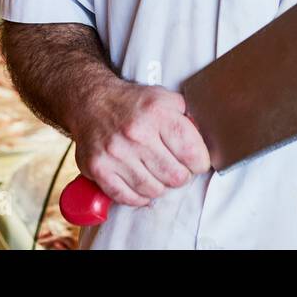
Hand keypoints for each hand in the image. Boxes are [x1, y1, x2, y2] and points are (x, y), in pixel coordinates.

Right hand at [69, 80, 210, 208]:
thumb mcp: (164, 98)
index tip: (195, 162)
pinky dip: (137, 196)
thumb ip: (188, 118)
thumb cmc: (132, 103)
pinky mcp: (99, 169)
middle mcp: (136, 133)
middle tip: (174, 167)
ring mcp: (116, 153)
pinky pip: (127, 198)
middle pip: (176, 177)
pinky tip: (139, 182)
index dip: (199, 162)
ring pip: (154, 191)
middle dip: (180, 175)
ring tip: (154, 172)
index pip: (193, 153)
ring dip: (159, 186)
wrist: (90, 101)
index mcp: (157, 113)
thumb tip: (206, 142)